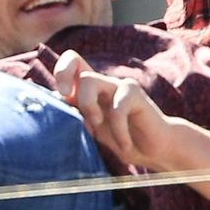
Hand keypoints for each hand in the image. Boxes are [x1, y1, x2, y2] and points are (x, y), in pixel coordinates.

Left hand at [48, 52, 181, 173]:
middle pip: (73, 59)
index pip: (70, 63)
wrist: (156, 150)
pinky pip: (117, 108)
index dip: (60, 72)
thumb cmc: (122, 141)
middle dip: (62, 77)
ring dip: (88, 108)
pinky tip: (125, 146)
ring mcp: (118, 86)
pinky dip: (118, 131)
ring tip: (99, 128)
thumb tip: (53, 106)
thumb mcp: (93, 132)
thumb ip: (76, 118)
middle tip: (69, 103)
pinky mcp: (135, 95)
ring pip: (89, 80)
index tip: (61, 96)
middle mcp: (102, 83)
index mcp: (89, 90)